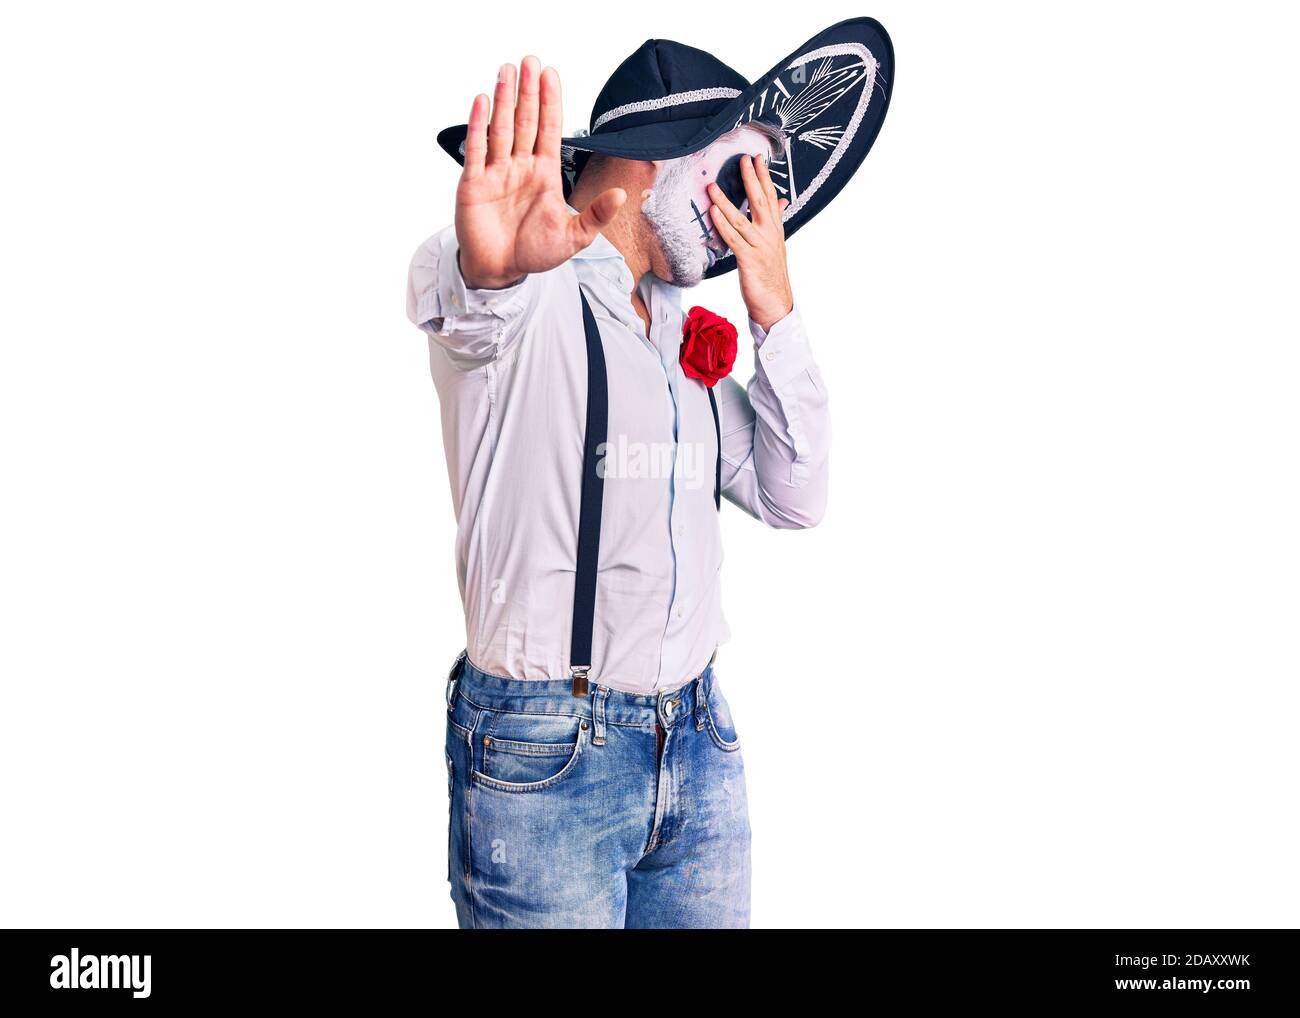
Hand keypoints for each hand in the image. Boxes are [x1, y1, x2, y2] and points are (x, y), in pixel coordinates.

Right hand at [455, 57, 626, 289]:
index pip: (549, 129)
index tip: (551, 74)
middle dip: (528, 91)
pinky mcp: (474, 183)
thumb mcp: (574, 238)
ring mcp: (496, 172)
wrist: (501, 272)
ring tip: (507, 71)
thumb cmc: (535, 253)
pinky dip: (478, 125)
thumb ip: (596, 216)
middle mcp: (521, 166)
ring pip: (501, 128)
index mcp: (545, 174)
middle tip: (529, 60)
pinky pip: (477, 149)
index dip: (551, 102)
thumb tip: (622, 196)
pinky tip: (483, 101)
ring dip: (503, 99)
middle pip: (525, 121)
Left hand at [707, 153, 793, 331]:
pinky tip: (714, 213)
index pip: (770, 197)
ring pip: (741, 219)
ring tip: (713, 186)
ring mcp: (759, 246)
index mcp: (775, 229)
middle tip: (744, 160)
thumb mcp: (775, 244)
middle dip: (751, 179)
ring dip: (726, 201)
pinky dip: (723, 225)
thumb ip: (776, 220)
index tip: (757, 159)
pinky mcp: (748, 260)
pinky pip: (733, 239)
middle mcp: (769, 234)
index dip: (764, 177)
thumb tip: (782, 201)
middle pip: (759, 201)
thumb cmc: (772, 274)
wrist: (775, 303)